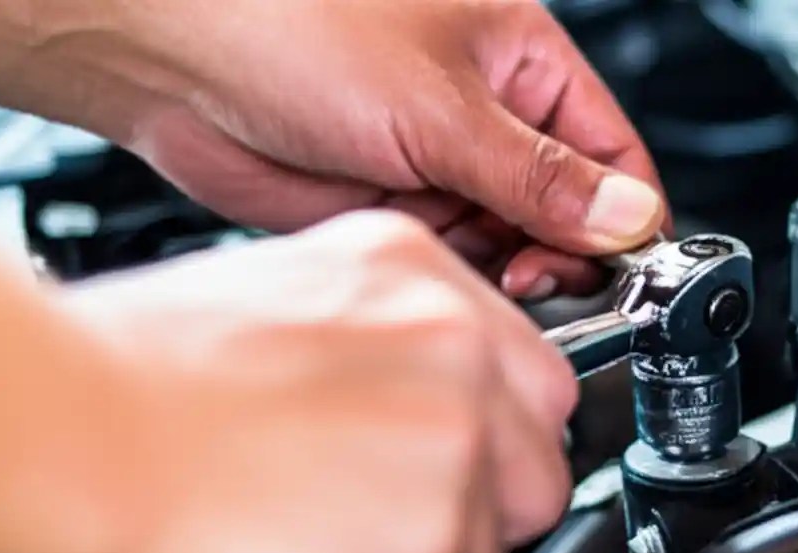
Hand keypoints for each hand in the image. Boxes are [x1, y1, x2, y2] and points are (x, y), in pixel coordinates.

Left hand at [0, 0, 667, 298]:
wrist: (171, 57)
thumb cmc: (294, 23)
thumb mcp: (441, 107)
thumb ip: (538, 176)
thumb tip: (626, 216)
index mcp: (521, 63)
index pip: (609, 154)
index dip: (624, 217)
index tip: (623, 272)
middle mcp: (488, 117)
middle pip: (565, 210)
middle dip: (563, 253)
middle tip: (545, 282)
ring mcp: (441, 166)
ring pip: (511, 243)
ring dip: (509, 272)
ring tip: (494, 282)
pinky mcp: (396, 209)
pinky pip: (455, 260)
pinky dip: (461, 282)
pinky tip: (451, 282)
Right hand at [41, 211, 575, 552]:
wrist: (73, 432)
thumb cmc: (141, 371)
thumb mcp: (293, 295)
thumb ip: (392, 337)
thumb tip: (432, 393)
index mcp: (420, 276)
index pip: (537, 381)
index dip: (499, 437)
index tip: (466, 459)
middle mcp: (455, 351)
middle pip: (540, 470)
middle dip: (483, 509)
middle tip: (398, 514)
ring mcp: (451, 446)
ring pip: (491, 551)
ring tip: (328, 540)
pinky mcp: (424, 545)